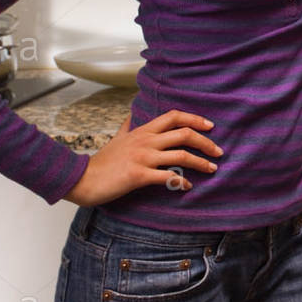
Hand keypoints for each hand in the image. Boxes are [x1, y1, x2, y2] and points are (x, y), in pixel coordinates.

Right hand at [64, 110, 222, 206]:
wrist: (82, 179)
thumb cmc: (102, 161)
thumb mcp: (116, 138)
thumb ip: (127, 126)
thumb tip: (132, 115)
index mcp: (143, 131)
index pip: (174, 116)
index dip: (195, 119)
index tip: (210, 126)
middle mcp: (146, 141)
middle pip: (184, 134)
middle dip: (206, 142)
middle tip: (219, 152)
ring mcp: (143, 158)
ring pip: (181, 156)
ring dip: (201, 163)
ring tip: (212, 169)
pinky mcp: (139, 175)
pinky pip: (168, 177)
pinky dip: (182, 182)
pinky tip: (188, 186)